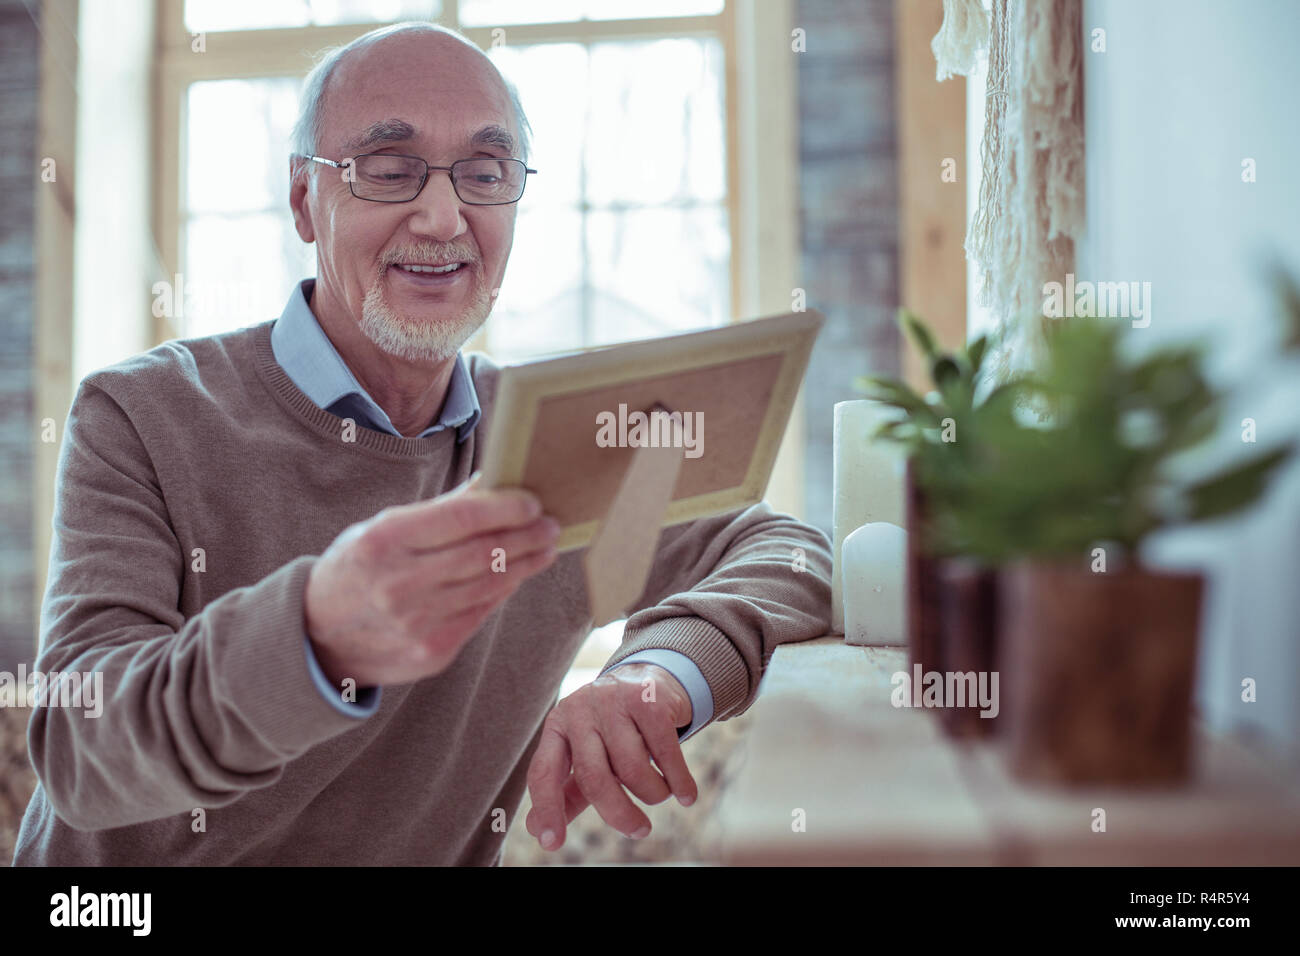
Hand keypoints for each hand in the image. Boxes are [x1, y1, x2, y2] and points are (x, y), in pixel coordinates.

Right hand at [304, 475, 559, 687]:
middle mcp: (400, 583)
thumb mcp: (381, 528)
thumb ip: (439, 510)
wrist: (317, 638)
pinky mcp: (432, 652)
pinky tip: (517, 575)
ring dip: (525, 564)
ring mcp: (417, 622)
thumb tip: (493, 482)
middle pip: (482, 554)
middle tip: (550, 525)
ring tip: (545, 547)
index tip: (532, 502)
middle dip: (525, 537)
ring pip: (489, 586)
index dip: (504, 509)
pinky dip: (503, 591)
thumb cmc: (357, 569)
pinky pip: (481, 614)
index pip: (461, 518)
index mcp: (384, 541)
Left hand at [525, 662, 698, 850]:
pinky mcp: (650, 699)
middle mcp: (581, 709)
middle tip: (639, 831)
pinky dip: (679, 782)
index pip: (544, 772)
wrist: (648, 678)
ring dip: (653, 793)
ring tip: (660, 793)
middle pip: (594, 777)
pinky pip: (666, 754)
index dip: (547, 809)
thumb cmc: (611, 730)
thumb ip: (565, 791)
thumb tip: (536, 830)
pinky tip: (686, 795)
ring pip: (633, 769)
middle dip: (619, 813)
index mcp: (558, 725)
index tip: (551, 843)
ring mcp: (614, 700)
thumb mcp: (585, 755)